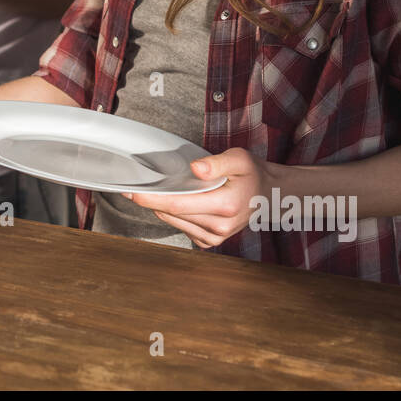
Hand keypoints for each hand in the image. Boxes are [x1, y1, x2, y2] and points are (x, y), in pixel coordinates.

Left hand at [125, 148, 277, 248]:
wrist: (269, 195)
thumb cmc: (252, 174)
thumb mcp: (239, 158)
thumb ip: (217, 163)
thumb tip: (195, 169)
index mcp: (225, 205)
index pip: (179, 205)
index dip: (152, 199)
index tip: (132, 193)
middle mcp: (220, 226)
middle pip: (173, 214)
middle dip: (151, 201)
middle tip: (132, 188)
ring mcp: (216, 237)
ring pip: (175, 223)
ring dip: (161, 209)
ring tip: (157, 192)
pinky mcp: (212, 242)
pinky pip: (183, 230)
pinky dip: (175, 217)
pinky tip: (178, 204)